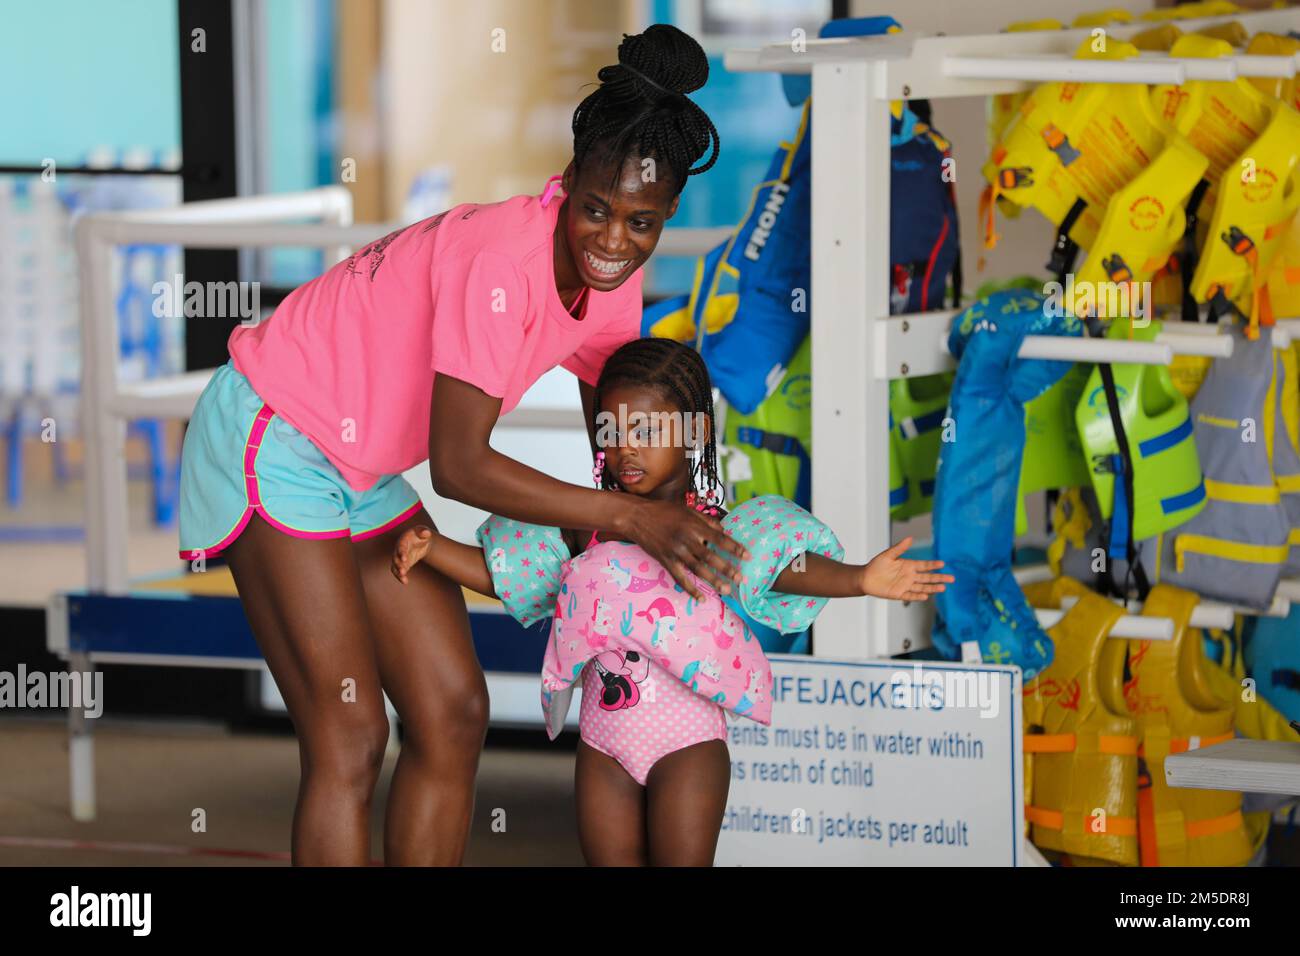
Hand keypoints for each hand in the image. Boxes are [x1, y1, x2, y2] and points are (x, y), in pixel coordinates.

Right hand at [392, 525, 435, 583]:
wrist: (420, 540)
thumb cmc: (420, 533)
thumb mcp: (423, 531)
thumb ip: (424, 531)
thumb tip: (426, 532)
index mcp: (403, 540)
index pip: (401, 546)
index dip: (402, 552)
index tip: (404, 559)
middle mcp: (399, 549)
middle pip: (396, 558)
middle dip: (399, 565)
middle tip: (403, 571)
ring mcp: (400, 557)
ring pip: (395, 566)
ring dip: (398, 573)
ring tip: (404, 579)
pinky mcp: (403, 564)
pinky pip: (399, 571)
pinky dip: (401, 576)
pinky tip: (405, 582)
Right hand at [624, 499, 751, 601]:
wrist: (637, 516)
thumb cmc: (664, 511)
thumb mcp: (687, 510)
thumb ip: (707, 520)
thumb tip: (724, 531)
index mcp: (694, 525)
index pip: (720, 538)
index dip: (735, 548)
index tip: (748, 556)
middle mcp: (686, 539)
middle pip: (711, 557)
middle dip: (728, 568)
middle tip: (741, 579)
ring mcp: (675, 551)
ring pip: (698, 569)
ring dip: (713, 581)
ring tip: (727, 590)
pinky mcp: (665, 561)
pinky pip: (680, 578)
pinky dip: (690, 589)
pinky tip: (700, 597)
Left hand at [861, 536, 952, 601]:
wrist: (865, 578)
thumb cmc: (876, 565)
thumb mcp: (888, 555)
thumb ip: (900, 548)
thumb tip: (910, 538)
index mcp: (909, 565)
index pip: (924, 566)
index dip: (933, 565)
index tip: (943, 564)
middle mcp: (909, 576)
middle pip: (928, 578)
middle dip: (939, 578)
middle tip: (952, 578)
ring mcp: (905, 585)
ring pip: (922, 587)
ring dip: (932, 588)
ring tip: (943, 588)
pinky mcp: (899, 594)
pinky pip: (910, 595)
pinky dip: (917, 596)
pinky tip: (926, 596)